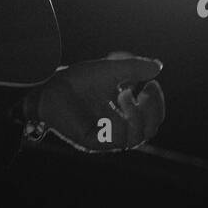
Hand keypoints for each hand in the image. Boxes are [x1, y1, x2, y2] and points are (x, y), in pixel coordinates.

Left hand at [33, 53, 164, 153]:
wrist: (49, 85)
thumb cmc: (78, 80)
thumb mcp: (110, 70)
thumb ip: (133, 68)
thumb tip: (159, 67)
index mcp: (124, 115)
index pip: (151, 119)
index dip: (157, 105)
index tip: (153, 85)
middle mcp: (117, 128)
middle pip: (148, 132)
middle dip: (153, 112)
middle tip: (146, 92)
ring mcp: (104, 136)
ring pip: (134, 139)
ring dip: (136, 117)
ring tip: (125, 93)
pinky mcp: (91, 141)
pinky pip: (114, 141)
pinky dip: (119, 124)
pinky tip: (114, 103)